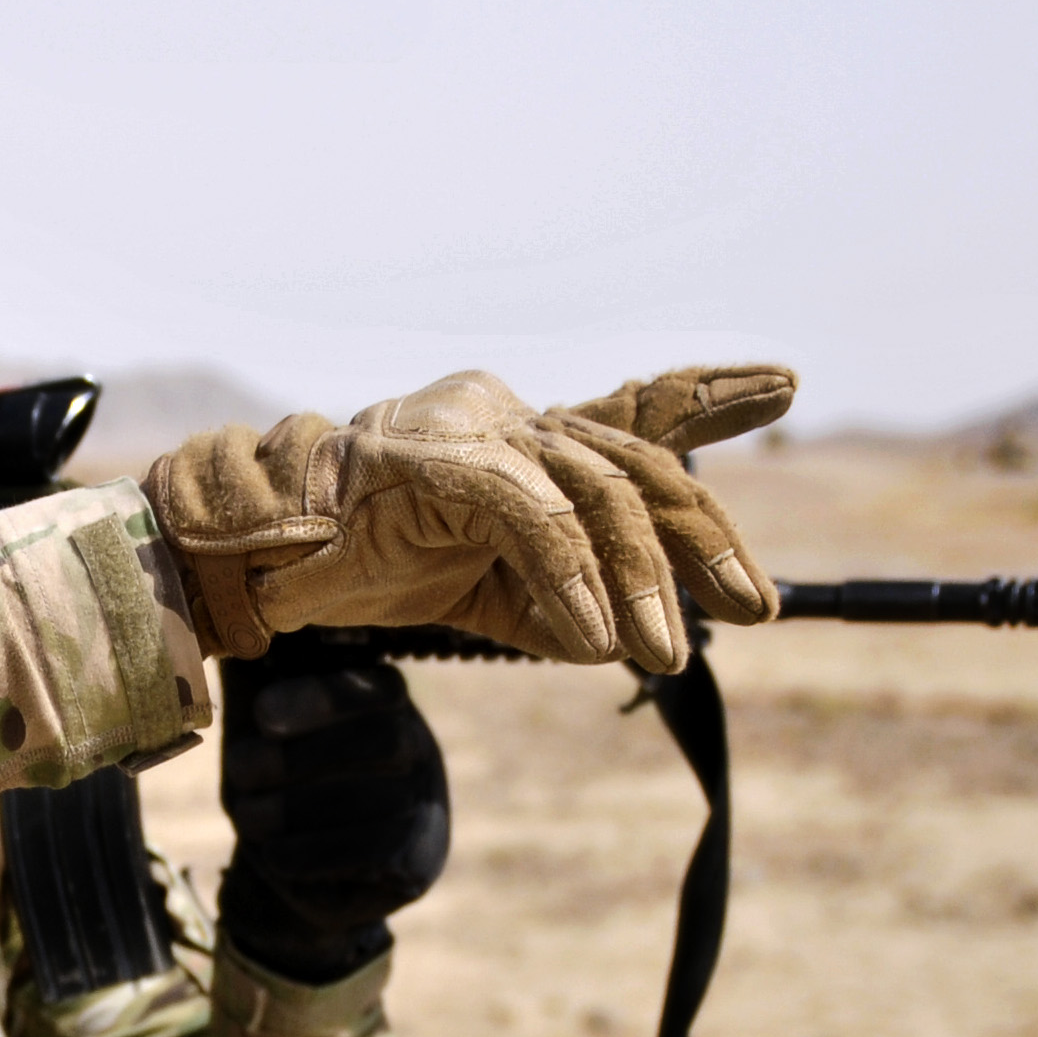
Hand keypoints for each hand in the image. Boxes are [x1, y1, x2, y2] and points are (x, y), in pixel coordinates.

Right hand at [147, 363, 794, 672]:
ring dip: (642, 581)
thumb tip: (627, 643)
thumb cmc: (359, 570)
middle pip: (635, 464)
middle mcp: (506, 413)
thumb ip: (559, 608)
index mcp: (519, 436)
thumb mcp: (485, 593)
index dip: (705, 398)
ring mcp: (474, 426)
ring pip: (596, 490)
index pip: (628, 410)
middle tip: (756, 607)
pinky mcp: (439, 458)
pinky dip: (571, 581)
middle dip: (706, 537)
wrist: (254, 561)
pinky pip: (533, 517)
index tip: (783, 385)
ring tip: (671, 651)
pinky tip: (592, 638)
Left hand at [216, 640, 449, 983]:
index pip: (372, 689)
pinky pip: (369, 855)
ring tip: (248, 816)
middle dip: (295, 761)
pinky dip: (309, 853)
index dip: (320, 700)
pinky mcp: (417, 860)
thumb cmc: (277, 775)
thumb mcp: (259, 720)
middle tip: (238, 773)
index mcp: (383, 697)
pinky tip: (272, 852)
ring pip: (371, 804)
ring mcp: (424, 804)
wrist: (308, 869)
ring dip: (292, 811)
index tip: (261, 715)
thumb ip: (249, 676)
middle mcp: (417, 745)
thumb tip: (206, 617)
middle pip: (377, 744)